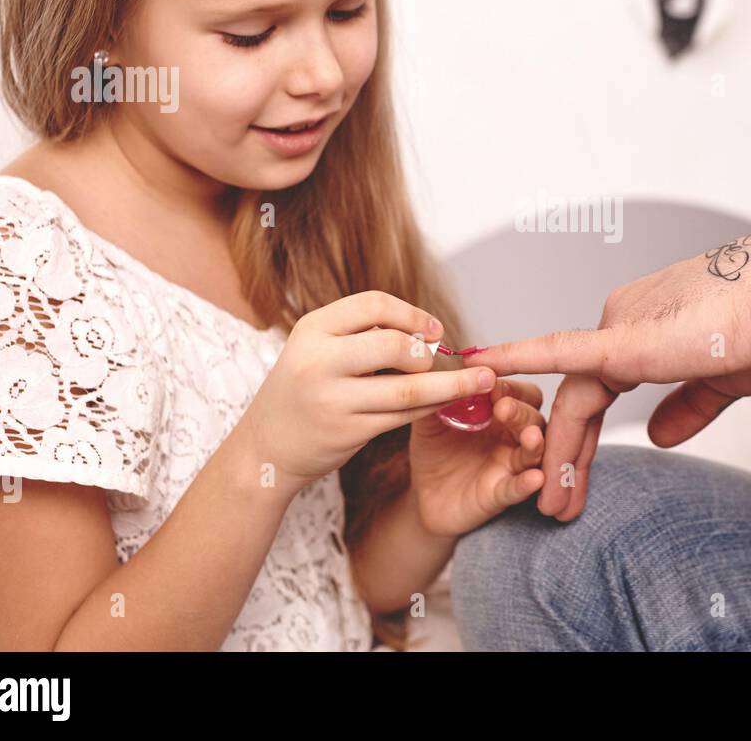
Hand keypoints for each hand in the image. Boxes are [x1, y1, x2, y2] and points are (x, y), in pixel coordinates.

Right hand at [241, 291, 496, 494]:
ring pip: (407, 389)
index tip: (434, 329)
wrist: (267, 445)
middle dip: (425, 351)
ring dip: (451, 385)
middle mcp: (319, 362)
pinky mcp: (349, 432)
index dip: (411, 314)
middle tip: (434, 359)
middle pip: (393, 345)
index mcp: (312, 329)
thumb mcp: (317, 347)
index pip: (372, 305)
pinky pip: (404, 417)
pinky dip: (432, 407)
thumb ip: (362, 334)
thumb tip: (427, 332)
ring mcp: (333, 400)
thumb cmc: (304, 388)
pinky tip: (449, 402)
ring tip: (483, 380)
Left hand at [410, 379, 546, 536]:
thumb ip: (436, 397)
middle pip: (531, 417)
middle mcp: (511, 435)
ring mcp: (509, 464)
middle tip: (503, 406)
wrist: (423, 495)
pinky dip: (527, 483)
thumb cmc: (434, 451)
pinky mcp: (500, 493)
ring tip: (531, 436)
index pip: (518, 392)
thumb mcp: (429, 420)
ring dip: (535, 442)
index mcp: (498, 411)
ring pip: (533, 451)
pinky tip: (534, 478)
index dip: (509, 385)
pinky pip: (518, 487)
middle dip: (520, 411)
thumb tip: (439, 370)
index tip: (492, 378)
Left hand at [464, 228, 750, 519]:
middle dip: (565, 455)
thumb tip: (654, 439)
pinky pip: (561, 354)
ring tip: (552, 501)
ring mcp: (618, 327)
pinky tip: (482, 364)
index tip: (573, 481)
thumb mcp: (723, 381)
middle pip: (580, 401)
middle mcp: (621, 324)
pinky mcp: (623, 338)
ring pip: (574, 398)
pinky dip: (519, 357)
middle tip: (554, 504)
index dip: (582, 440)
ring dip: (559, 452)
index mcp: (643, 334)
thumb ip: (685, 409)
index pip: (598, 394)